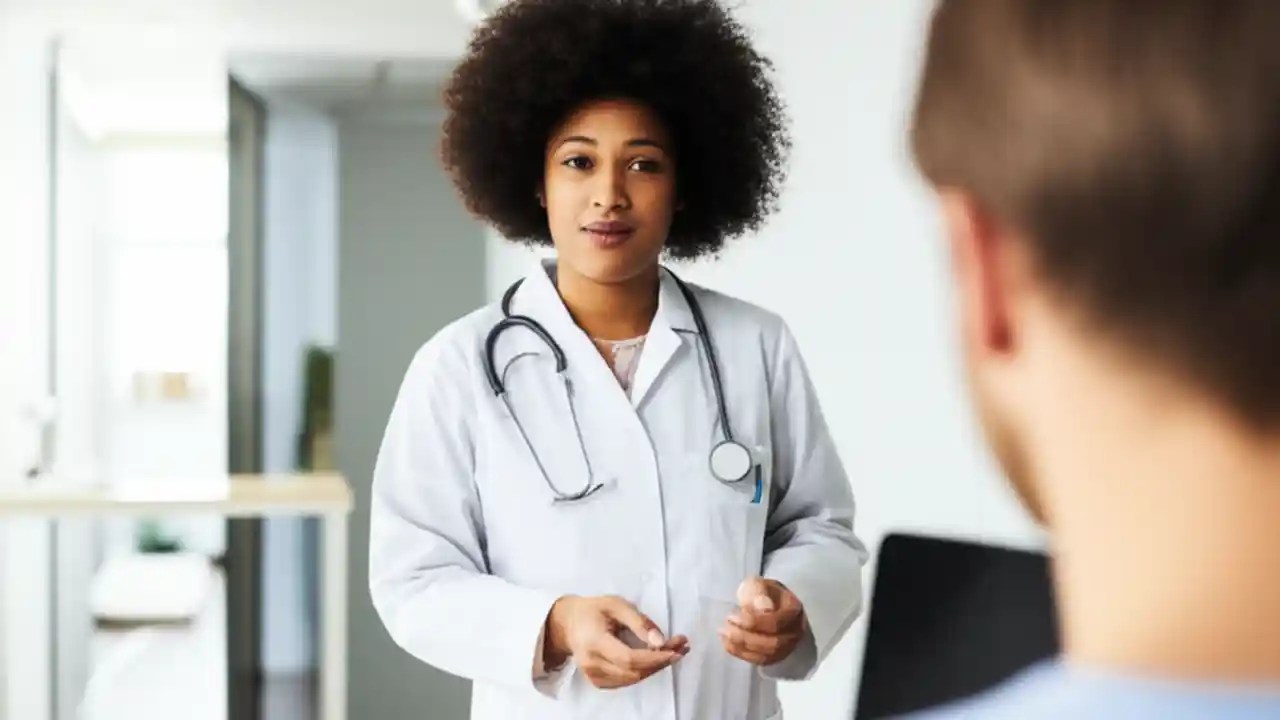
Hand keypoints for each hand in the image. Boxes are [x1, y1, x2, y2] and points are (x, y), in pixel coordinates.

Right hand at [545, 595, 688, 688]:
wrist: (569, 624)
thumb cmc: (594, 611)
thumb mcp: (616, 605)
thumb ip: (639, 622)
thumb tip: (660, 642)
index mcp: (594, 642)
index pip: (628, 658)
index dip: (655, 658)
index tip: (676, 649)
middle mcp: (592, 664)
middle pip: (633, 671)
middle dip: (661, 661)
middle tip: (681, 646)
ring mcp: (593, 676)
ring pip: (633, 678)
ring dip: (656, 666)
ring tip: (674, 650)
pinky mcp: (598, 682)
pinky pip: (627, 680)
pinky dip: (644, 670)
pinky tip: (656, 658)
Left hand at [719, 577, 805, 665]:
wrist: (764, 602)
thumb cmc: (760, 593)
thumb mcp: (757, 585)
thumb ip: (759, 592)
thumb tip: (764, 608)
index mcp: (794, 611)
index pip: (776, 623)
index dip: (753, 622)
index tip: (732, 615)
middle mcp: (795, 632)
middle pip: (773, 643)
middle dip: (745, 637)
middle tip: (726, 626)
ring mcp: (787, 647)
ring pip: (767, 655)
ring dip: (742, 646)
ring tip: (724, 633)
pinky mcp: (776, 656)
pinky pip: (760, 661)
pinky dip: (742, 654)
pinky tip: (728, 643)